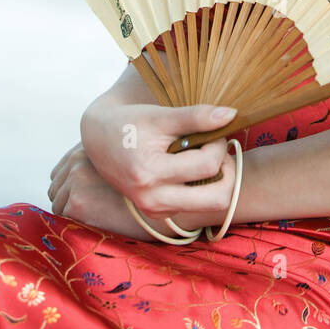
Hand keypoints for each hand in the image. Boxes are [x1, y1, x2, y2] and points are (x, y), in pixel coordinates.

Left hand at [47, 142, 162, 239]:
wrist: (162, 198)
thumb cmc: (147, 182)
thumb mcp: (122, 160)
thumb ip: (105, 160)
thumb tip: (94, 169)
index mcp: (87, 149)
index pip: (63, 169)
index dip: (71, 185)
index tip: (82, 196)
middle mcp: (79, 161)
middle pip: (57, 186)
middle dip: (68, 198)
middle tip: (86, 209)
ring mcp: (76, 180)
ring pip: (58, 202)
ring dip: (70, 211)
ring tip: (91, 217)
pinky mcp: (77, 202)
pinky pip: (63, 216)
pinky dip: (74, 222)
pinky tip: (92, 222)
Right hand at [79, 99, 238, 231]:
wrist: (98, 139)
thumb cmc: (128, 123)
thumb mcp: (160, 115)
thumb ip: (196, 116)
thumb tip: (231, 114)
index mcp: (150, 174)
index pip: (207, 165)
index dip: (218, 143)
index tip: (211, 130)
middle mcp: (153, 200)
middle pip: (218, 199)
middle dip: (227, 171)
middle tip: (216, 149)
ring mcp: (155, 211)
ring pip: (211, 205)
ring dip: (217, 181)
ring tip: (203, 156)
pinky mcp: (157, 213)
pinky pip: (195, 206)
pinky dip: (201, 188)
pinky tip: (189, 168)